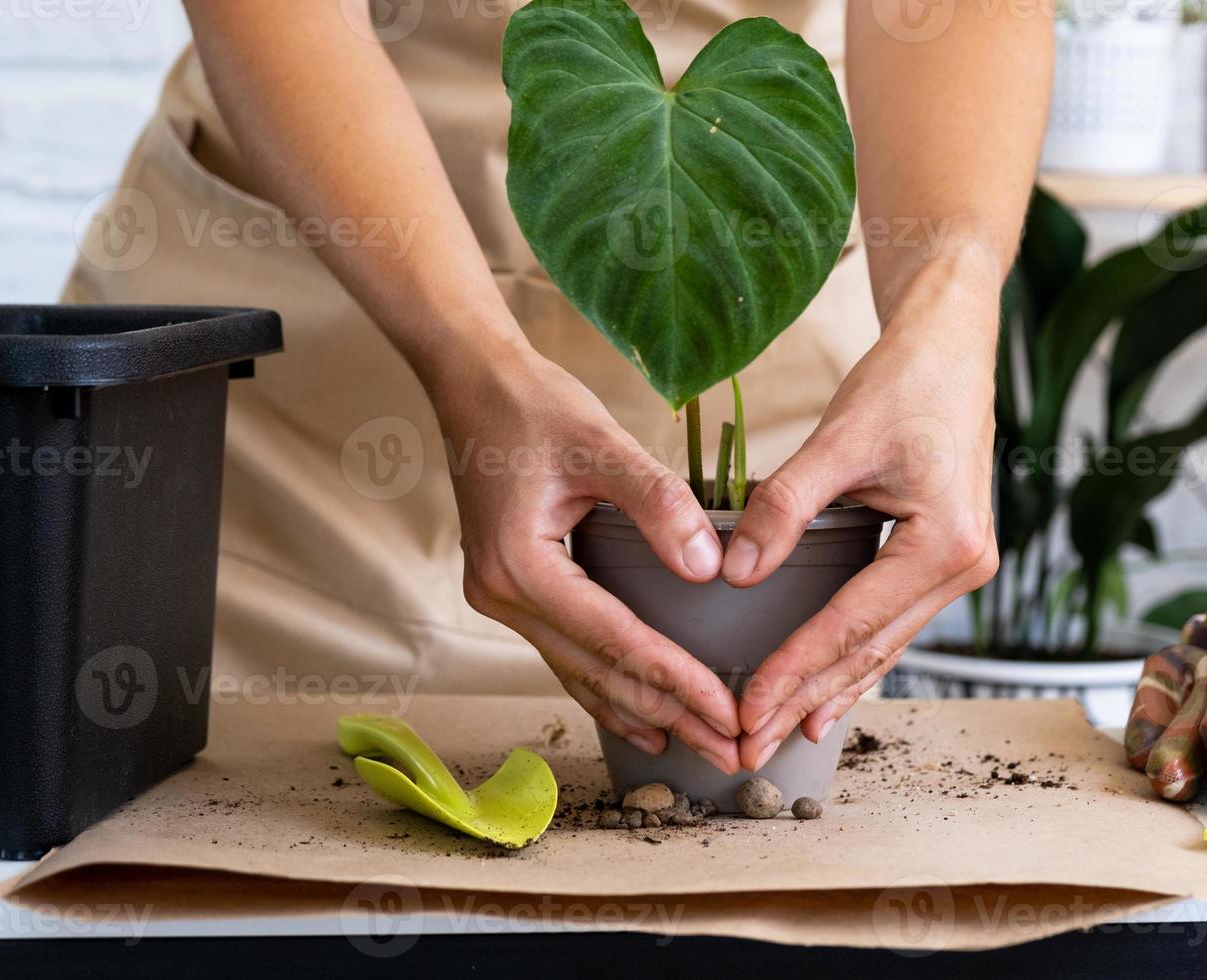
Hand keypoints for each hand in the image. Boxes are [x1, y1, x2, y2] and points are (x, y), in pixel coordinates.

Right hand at [426, 334, 740, 773]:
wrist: (474, 384)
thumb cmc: (535, 406)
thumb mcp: (601, 443)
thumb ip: (657, 503)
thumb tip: (709, 569)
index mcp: (521, 566)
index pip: (615, 640)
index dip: (677, 680)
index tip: (730, 713)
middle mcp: (503, 595)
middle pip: (599, 673)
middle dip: (671, 715)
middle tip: (732, 754)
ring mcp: (502, 598)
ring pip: (582, 673)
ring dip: (643, 711)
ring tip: (699, 749)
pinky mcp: (514, 589)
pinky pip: (568, 652)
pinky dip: (609, 685)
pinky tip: (644, 716)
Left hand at [720, 266, 1000, 771]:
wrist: (952, 346)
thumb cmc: (903, 381)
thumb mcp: (841, 438)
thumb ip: (787, 506)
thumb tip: (737, 574)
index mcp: (944, 542)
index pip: (850, 623)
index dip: (794, 670)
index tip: (746, 709)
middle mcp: (964, 567)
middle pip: (870, 649)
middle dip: (807, 700)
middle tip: (751, 747)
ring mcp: (960, 567)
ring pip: (883, 644)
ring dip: (831, 690)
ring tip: (783, 735)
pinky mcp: (942, 557)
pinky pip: (893, 622)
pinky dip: (855, 657)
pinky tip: (828, 690)